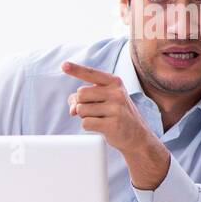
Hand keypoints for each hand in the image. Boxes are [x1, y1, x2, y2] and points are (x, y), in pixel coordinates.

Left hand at [62, 61, 169, 190]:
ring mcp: (116, 108)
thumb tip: (73, 109)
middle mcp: (116, 93)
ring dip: (85, 116)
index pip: (91, 73)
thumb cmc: (116, 114)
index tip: (63, 65)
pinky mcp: (112, 124)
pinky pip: (85, 123)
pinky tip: (102, 126)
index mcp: (114, 82)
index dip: (76, 70)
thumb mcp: (103, 100)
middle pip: (80, 94)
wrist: (137, 136)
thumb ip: (83, 99)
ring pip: (81, 110)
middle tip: (96, 110)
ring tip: (101, 118)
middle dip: (82, 104)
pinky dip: (89, 126)